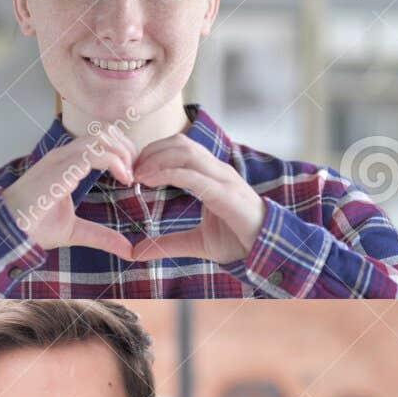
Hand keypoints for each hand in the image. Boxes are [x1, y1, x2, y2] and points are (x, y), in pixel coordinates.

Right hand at [0, 127, 138, 257]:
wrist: (8, 232)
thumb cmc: (32, 229)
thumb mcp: (75, 231)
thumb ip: (101, 236)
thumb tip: (128, 250)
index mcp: (64, 164)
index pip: (99, 140)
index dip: (120, 152)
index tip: (131, 177)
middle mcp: (63, 155)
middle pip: (105, 131)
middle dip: (127, 148)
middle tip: (135, 173)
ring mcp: (60, 159)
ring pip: (102, 136)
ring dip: (123, 153)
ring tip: (129, 176)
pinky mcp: (61, 168)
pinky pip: (96, 152)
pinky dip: (116, 161)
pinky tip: (124, 179)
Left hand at [129, 135, 266, 263]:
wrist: (267, 253)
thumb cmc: (237, 243)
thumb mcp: (194, 243)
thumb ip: (165, 244)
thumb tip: (134, 252)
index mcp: (212, 175)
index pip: (180, 147)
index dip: (153, 153)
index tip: (133, 172)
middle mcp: (219, 171)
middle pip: (180, 143)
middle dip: (150, 153)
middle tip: (130, 173)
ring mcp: (224, 180)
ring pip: (186, 152)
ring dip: (156, 160)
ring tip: (137, 176)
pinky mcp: (226, 194)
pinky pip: (193, 175)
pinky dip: (167, 173)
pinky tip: (149, 181)